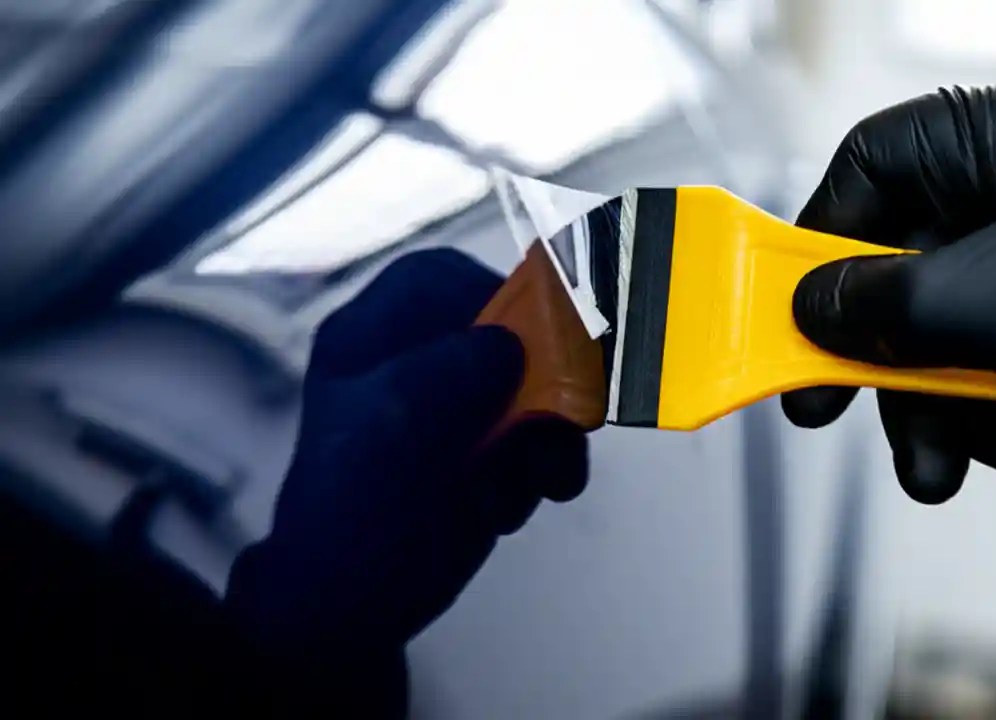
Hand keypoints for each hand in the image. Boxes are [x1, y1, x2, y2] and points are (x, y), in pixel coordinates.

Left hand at [225, 249, 588, 658]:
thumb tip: (508, 344)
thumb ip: (445, 373)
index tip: (531, 340)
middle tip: (565, 415)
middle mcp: (414, 362)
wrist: (356, 608)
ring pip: (535, 381)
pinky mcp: (486, 446)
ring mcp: (454, 405)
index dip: (489, 297)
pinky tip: (524, 499)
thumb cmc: (352, 517)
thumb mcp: (385, 433)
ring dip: (553, 430)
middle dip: (542, 376)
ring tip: (543, 479)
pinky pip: (541, 430)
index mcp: (370, 340)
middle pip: (503, 328)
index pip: (438, 281)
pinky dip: (548, 462)